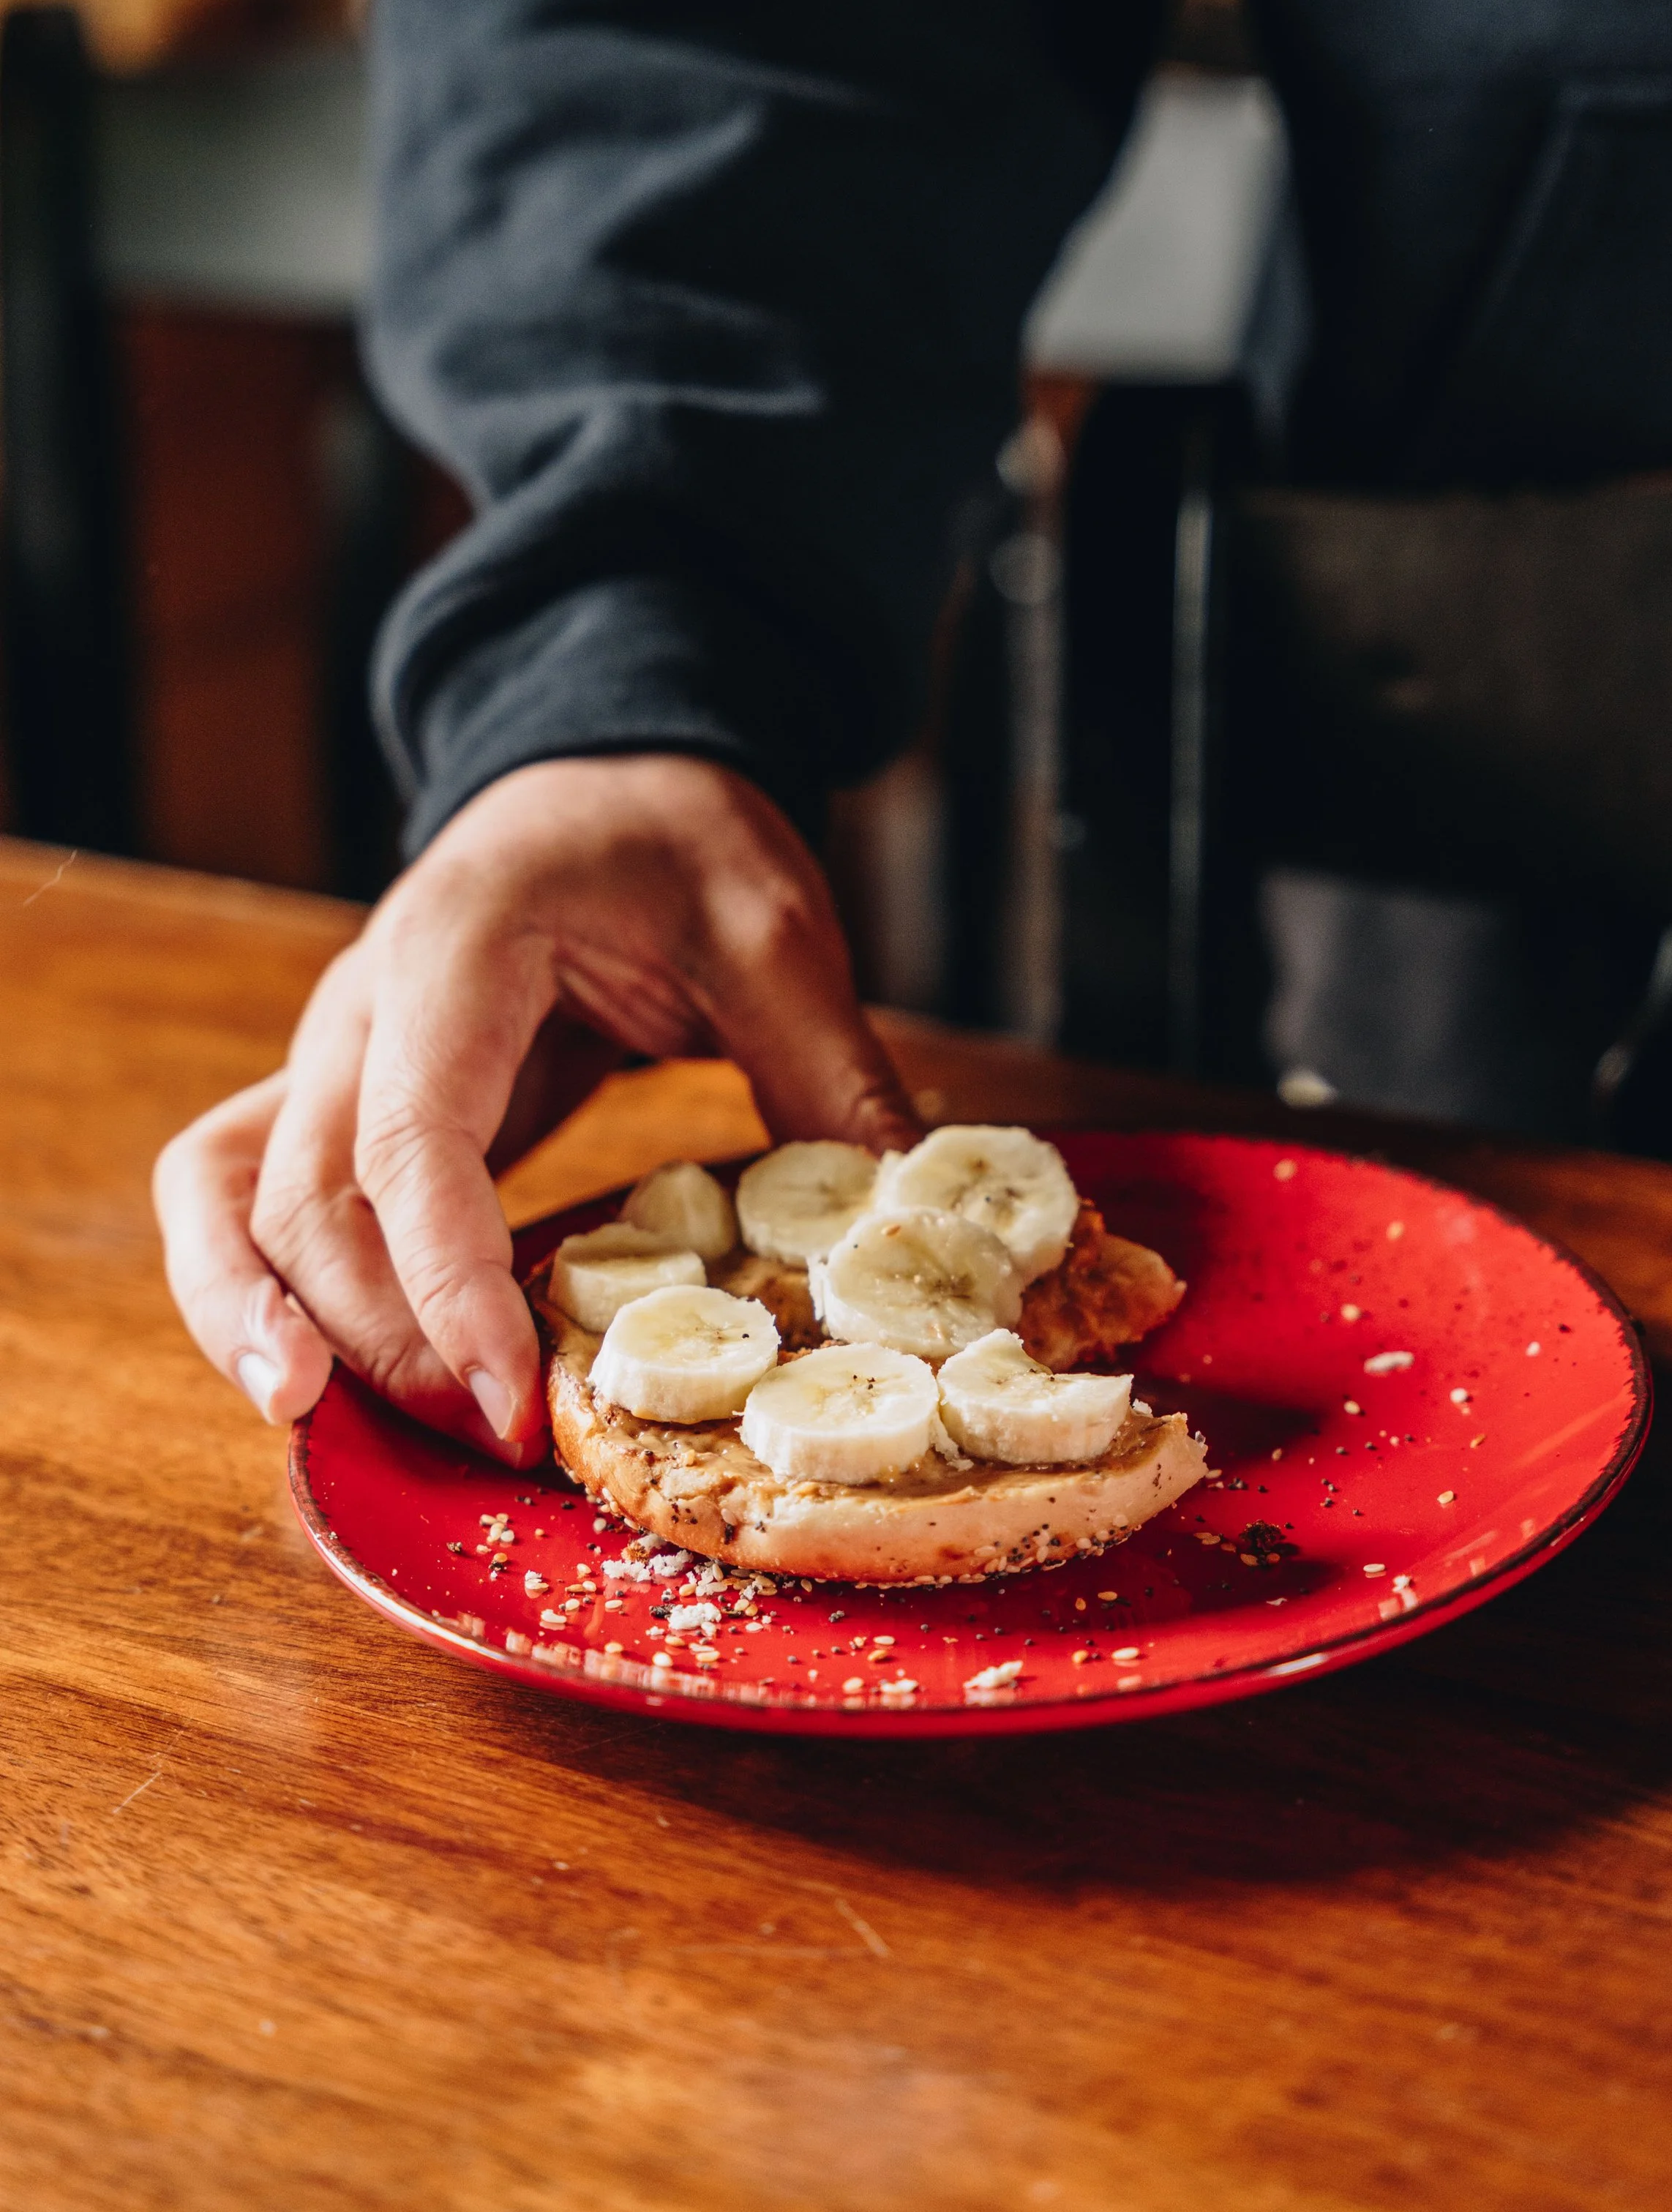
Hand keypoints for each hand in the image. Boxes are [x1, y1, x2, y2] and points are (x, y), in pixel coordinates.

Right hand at [153, 756, 918, 1463]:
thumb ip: (826, 1072)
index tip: (511, 1398)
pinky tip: (298, 1373)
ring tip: (314, 1424)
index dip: (451, 1287)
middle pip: (308, 1198)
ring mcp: (334, 1052)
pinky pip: (240, 1192)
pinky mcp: (342, 1097)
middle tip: (495, 1441)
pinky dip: (244, 1283)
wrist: (604, 771)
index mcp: (459, 952)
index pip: (414, 1146)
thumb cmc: (675, 832)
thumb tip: (901, 1224)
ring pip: (232, 1197)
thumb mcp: (773, 928)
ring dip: (255, 1317)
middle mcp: (364, 1007)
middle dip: (383, 1336)